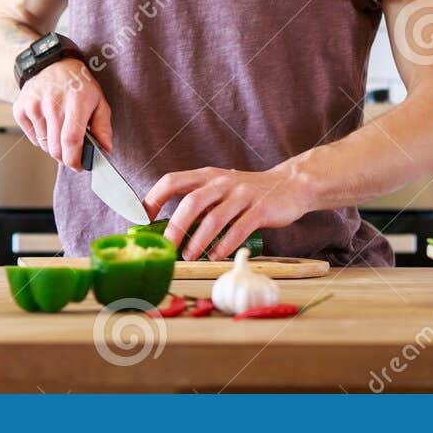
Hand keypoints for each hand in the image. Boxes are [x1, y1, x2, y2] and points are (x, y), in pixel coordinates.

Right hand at [12, 58, 111, 170]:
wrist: (53, 63)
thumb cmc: (79, 85)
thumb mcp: (99, 101)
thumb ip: (103, 126)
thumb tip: (105, 150)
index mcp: (76, 101)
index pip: (71, 140)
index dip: (75, 159)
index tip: (79, 166)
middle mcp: (53, 103)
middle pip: (55, 148)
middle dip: (65, 157)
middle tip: (72, 152)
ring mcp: (34, 105)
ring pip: (44, 145)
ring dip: (54, 146)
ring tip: (60, 130)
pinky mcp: (21, 107)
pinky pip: (32, 137)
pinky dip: (41, 138)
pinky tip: (48, 123)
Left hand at [143, 167, 310, 260]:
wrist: (290, 185)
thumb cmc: (247, 193)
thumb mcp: (220, 189)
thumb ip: (199, 202)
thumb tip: (168, 229)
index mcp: (206, 176)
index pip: (172, 180)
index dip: (153, 198)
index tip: (141, 219)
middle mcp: (221, 182)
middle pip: (191, 201)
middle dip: (175, 226)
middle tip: (165, 247)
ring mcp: (242, 194)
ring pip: (214, 217)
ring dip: (198, 240)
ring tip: (188, 257)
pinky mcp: (261, 209)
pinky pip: (239, 228)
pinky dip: (225, 244)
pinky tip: (215, 256)